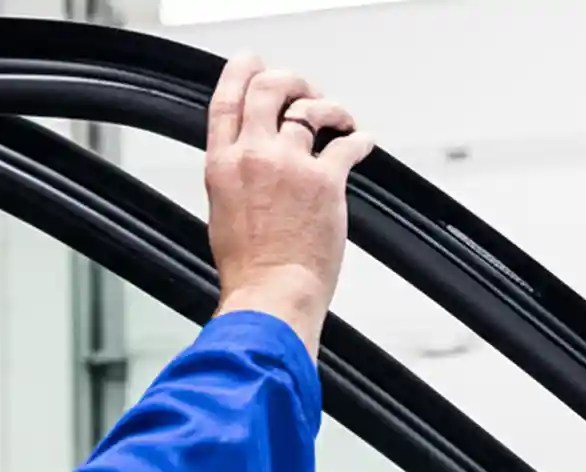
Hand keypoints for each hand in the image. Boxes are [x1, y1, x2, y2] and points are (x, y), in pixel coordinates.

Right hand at [206, 53, 374, 358]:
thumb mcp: (222, 211)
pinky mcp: (326, 181)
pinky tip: (364, 142)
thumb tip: (252, 161)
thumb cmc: (248, 268)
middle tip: (305, 91)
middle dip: (292, 81)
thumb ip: (236, 176)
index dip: (241, 71)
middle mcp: (254, 156)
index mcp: (222, 164)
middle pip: (270, 88)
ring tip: (340, 118)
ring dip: (330, 107)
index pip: (227, 99)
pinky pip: (349, 143)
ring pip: (311, 108)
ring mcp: (291, 165)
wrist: (270, 295)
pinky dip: (360, 139)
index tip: (253, 62)